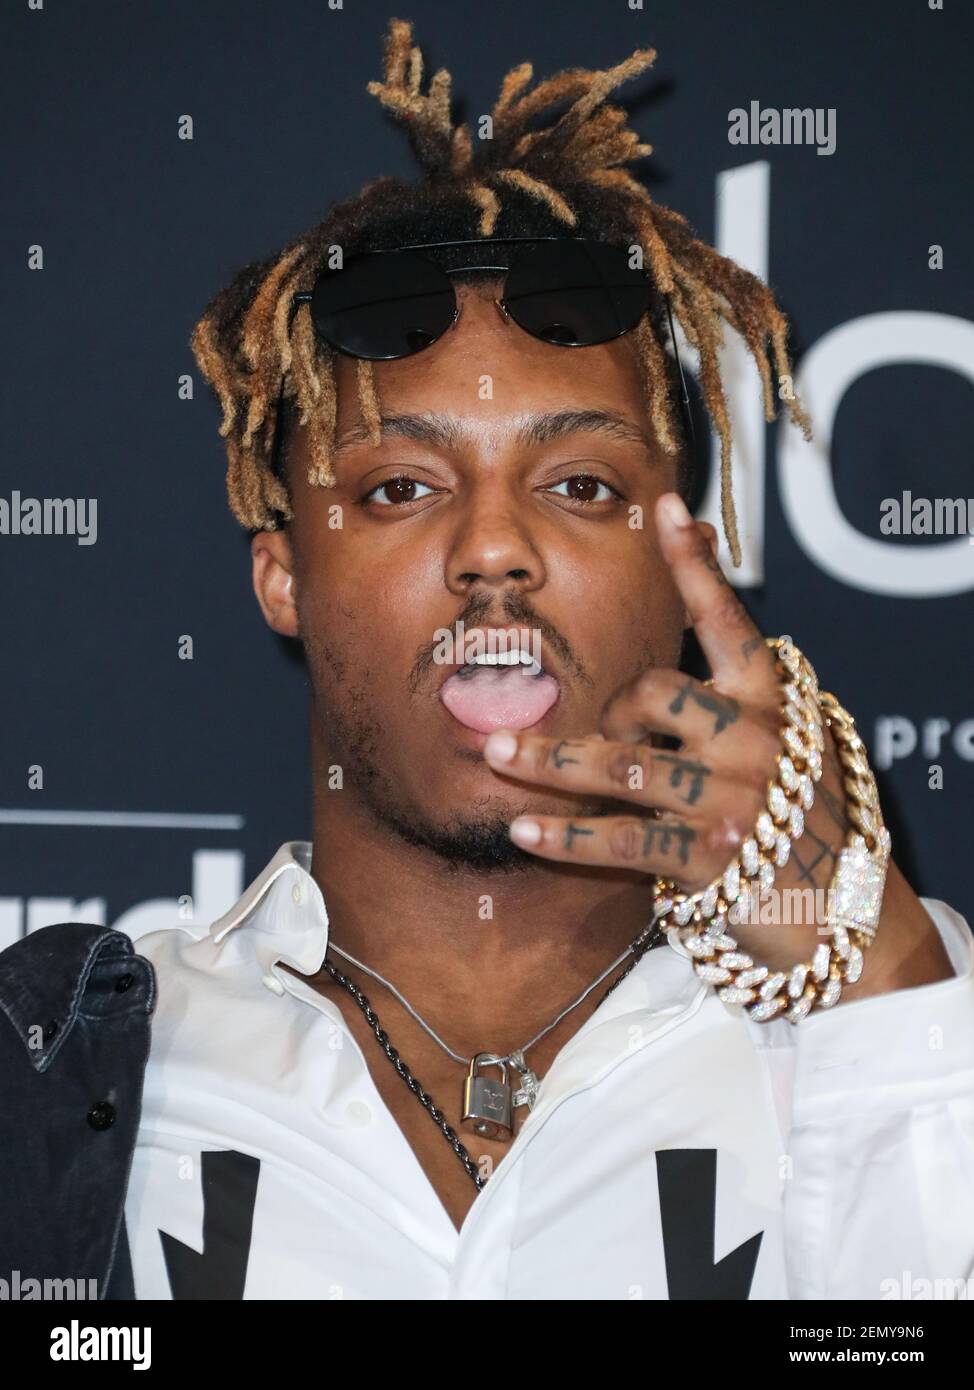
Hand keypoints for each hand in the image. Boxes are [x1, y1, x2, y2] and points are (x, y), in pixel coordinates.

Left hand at [483, 492, 951, 991]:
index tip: (666, 510)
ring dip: (549, 761)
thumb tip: (674, 668)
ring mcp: (732, 799)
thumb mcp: (793, 746)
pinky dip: (564, 837)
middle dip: (605, 712)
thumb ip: (740, 705)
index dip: (695, 566)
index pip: (729, 621)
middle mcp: (756, 740)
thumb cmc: (806, 822)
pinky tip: (522, 831)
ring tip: (498, 753)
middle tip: (584, 735)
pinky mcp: (707, 860)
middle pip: (652, 694)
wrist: (846, 915)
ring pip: (619, 765)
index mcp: (775, 703)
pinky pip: (619, 838)